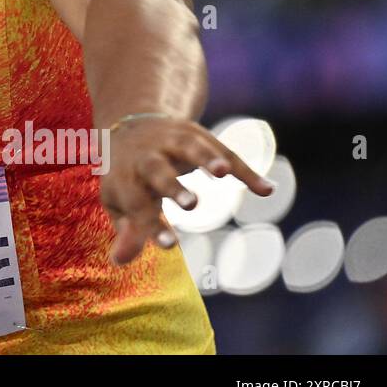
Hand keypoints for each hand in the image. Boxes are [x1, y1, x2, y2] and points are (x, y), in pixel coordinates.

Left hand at [99, 115, 274, 266]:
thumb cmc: (127, 176)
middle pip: (156, 169)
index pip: (137, 203)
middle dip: (172, 185)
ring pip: (189, 147)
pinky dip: (245, 170)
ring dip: (206, 157)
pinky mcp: (197, 136)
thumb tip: (119, 261)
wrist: (131, 125)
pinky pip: (225, 152)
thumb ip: (126, 230)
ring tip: (222, 172)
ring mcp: (172, 143)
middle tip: (191, 204)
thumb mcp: (119, 202)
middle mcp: (147, 157)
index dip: (151, 225)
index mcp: (126, 178)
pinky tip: (267, 190)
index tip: (171, 246)